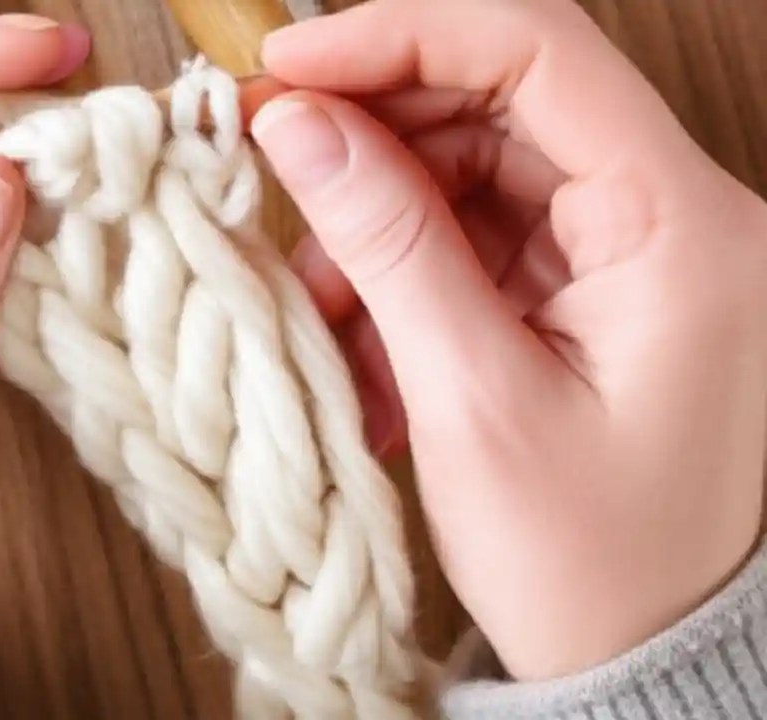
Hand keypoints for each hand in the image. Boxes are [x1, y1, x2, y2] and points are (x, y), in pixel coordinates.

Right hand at [252, 0, 766, 679]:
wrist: (643, 660)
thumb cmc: (590, 562)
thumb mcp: (471, 399)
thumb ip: (388, 243)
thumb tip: (300, 128)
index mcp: (681, 227)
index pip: (538, 51)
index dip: (402, 35)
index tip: (292, 64)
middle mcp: (671, 217)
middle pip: (498, 101)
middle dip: (371, 132)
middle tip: (270, 166)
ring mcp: (629, 251)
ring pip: (474, 169)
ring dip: (376, 216)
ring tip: (319, 304)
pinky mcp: (588, 288)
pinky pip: (476, 236)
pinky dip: (403, 270)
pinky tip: (361, 338)